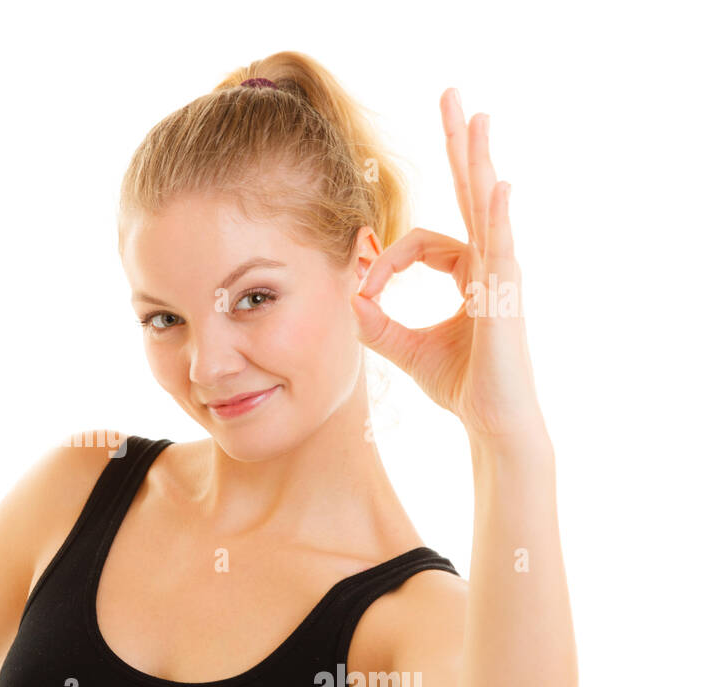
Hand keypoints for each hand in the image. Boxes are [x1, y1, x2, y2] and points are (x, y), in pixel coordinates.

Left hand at [350, 89, 545, 442]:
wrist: (491, 422)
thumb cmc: (460, 385)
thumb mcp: (405, 349)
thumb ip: (377, 323)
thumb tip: (349, 299)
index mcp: (468, 273)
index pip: (421, 243)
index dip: (385, 262)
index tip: (363, 291)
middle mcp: (489, 265)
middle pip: (469, 193)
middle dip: (459, 146)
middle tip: (451, 97)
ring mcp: (501, 274)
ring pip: (485, 205)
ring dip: (478, 159)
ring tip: (475, 116)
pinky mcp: (505, 294)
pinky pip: (501, 245)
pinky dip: (499, 215)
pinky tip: (497, 186)